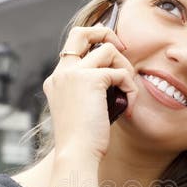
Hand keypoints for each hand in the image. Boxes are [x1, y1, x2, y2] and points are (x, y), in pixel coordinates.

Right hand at [43, 23, 138, 161]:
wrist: (76, 153)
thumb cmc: (84, 140)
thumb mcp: (84, 109)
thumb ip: (93, 89)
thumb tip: (117, 73)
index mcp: (56, 80)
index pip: (73, 46)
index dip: (93, 38)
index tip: (112, 44)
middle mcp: (61, 73)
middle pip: (82, 32)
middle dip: (106, 32)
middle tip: (123, 48)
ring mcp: (74, 73)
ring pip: (108, 50)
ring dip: (125, 68)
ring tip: (127, 92)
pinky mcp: (90, 79)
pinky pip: (121, 72)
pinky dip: (130, 88)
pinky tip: (128, 105)